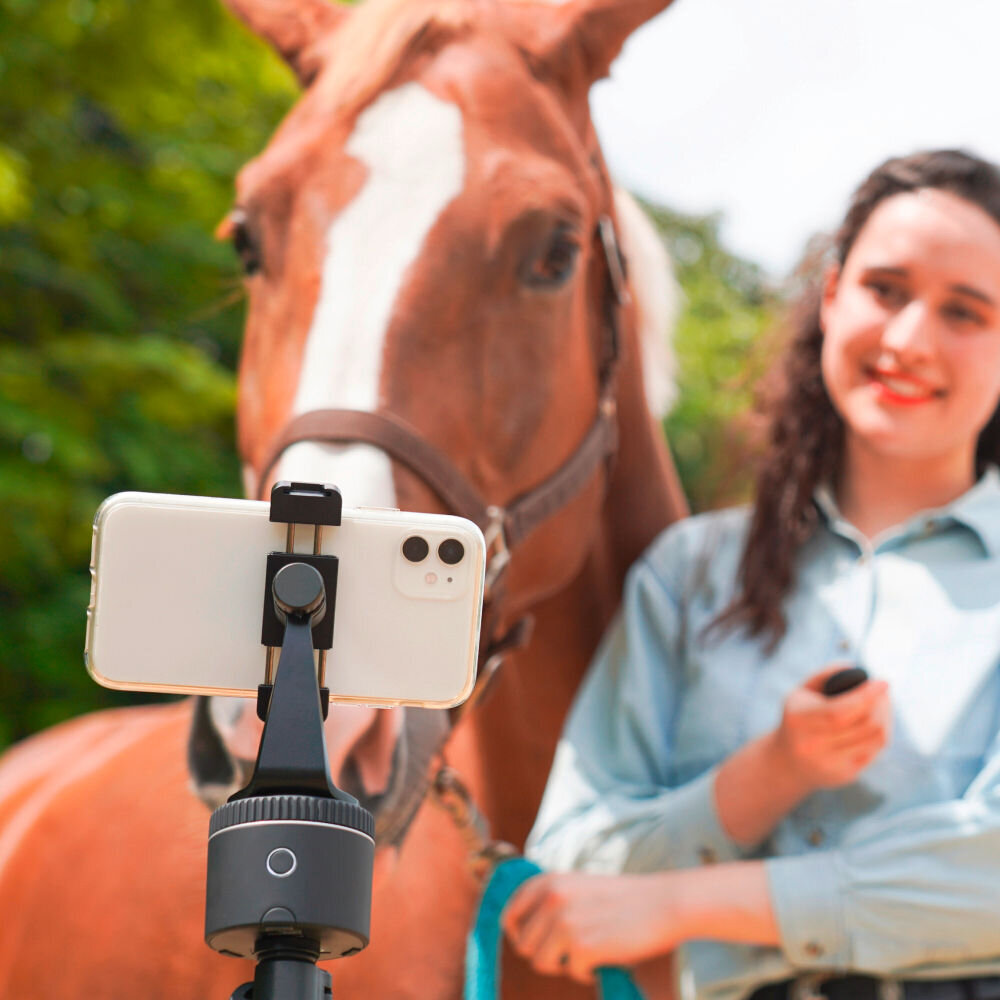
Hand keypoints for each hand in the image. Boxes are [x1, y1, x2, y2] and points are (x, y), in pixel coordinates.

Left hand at [502, 871, 677, 983]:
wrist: (663, 903)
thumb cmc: (622, 899)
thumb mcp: (578, 886)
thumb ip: (550, 901)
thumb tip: (519, 932)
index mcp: (548, 881)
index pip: (510, 913)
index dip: (517, 932)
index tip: (532, 942)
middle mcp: (551, 899)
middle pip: (524, 944)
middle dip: (545, 952)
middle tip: (572, 948)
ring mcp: (565, 923)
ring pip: (542, 963)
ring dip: (564, 964)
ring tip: (589, 950)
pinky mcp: (582, 947)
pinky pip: (572, 973)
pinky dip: (587, 972)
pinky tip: (605, 956)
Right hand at [774, 664, 890, 791]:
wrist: (787, 762)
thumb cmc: (798, 718)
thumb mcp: (801, 692)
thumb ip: (825, 675)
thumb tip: (855, 668)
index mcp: (799, 720)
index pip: (839, 711)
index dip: (866, 696)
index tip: (882, 682)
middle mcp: (812, 745)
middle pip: (864, 724)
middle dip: (880, 704)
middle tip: (882, 691)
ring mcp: (830, 763)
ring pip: (875, 738)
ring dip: (885, 717)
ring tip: (882, 703)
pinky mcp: (845, 775)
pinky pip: (875, 750)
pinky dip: (881, 732)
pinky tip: (877, 721)